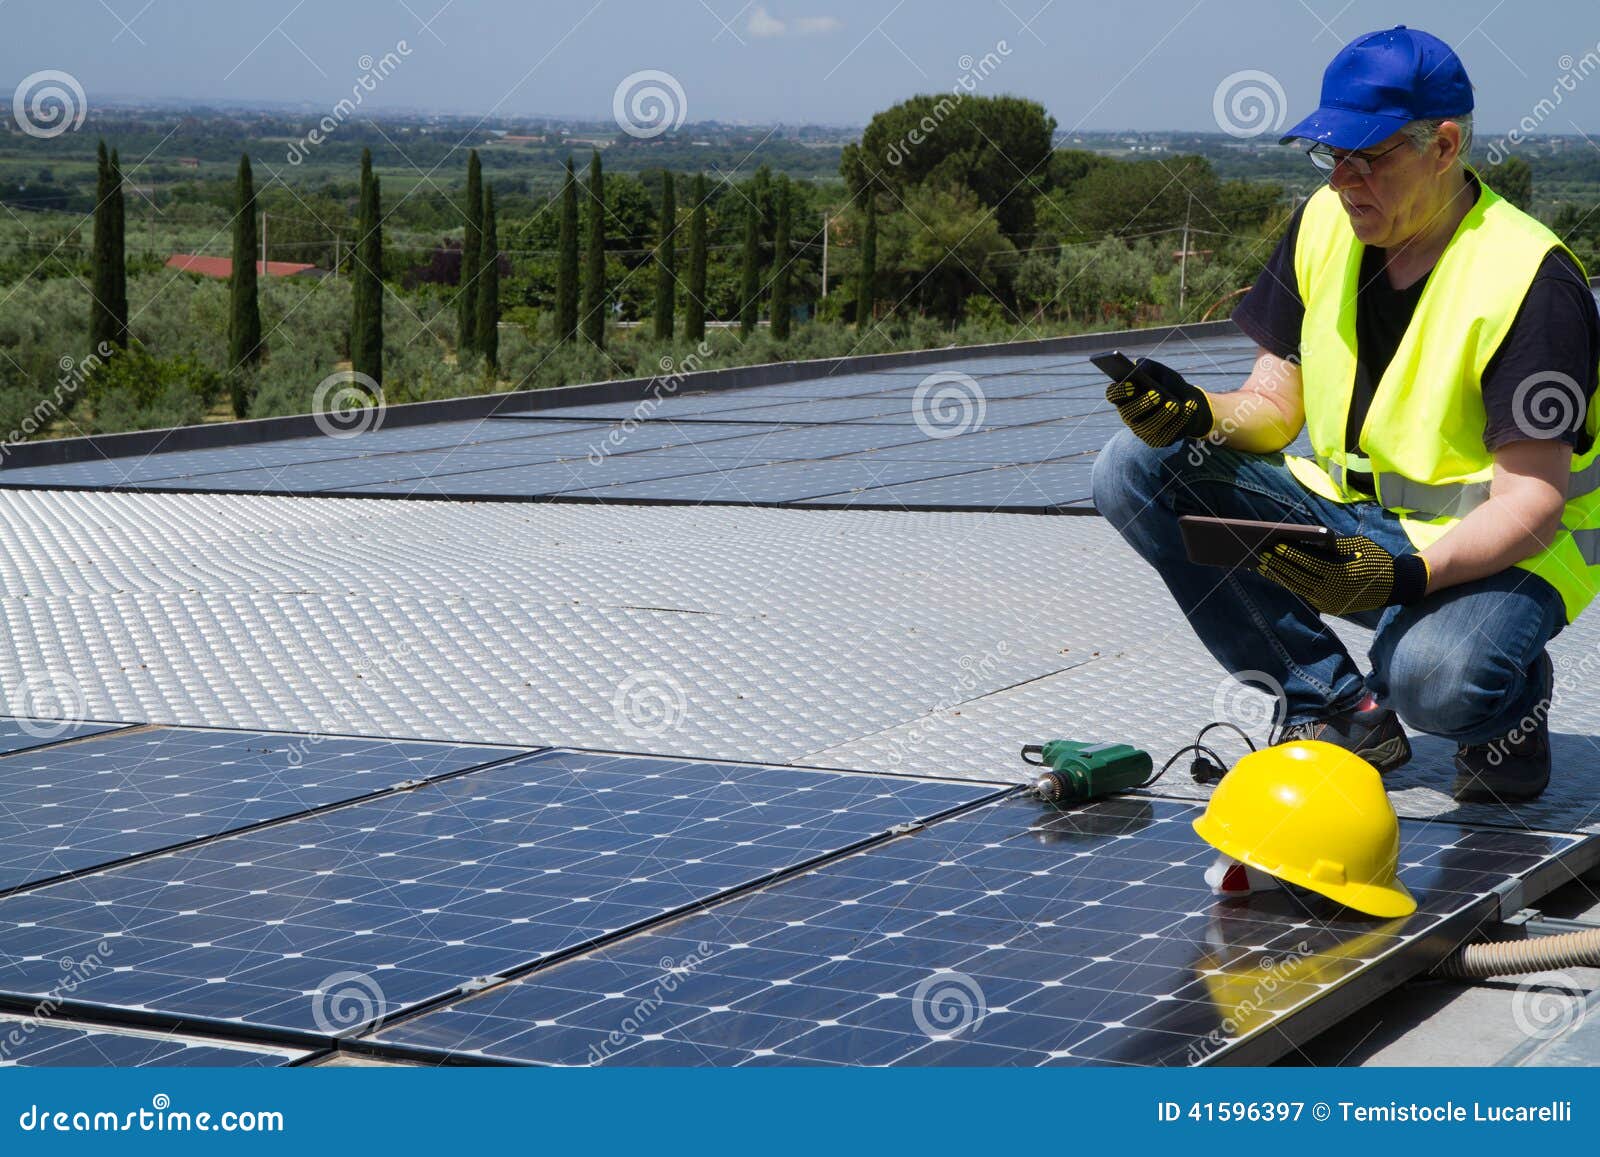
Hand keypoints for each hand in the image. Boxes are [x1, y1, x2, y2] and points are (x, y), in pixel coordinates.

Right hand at [1105, 357, 1213, 446]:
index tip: (1131, 384)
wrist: (1186, 401)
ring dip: (1163, 415)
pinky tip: (1190, 408)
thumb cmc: (1167, 384)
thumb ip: (1148, 366)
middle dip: (1142, 404)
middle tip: (1157, 395)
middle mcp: (1130, 416)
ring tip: (1175, 404)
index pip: (1113, 395)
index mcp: (1125, 397)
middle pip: (1129, 413)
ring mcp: (1143, 431)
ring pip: (1149, 426)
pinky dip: (1180, 421)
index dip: (1120, 391)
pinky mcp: (1159, 440)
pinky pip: (1167, 434)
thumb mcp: (1160, 372)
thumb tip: (1138, 366)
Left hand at [1254, 534, 1429, 614]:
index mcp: (1342, 573)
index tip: (1276, 546)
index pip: (1310, 563)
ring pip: (1299, 588)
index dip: (1291, 555)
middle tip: (1261, 555)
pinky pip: (1306, 594)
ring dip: (1280, 577)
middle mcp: (1334, 590)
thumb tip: (1304, 539)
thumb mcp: (1356, 546)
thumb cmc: (1374, 559)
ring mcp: (1331, 601)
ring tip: (1263, 567)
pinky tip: (1279, 576)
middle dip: (1279, 566)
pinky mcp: (1330, 607)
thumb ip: (1332, 545)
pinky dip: (1291, 584)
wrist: (1395, 585)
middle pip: (1299, 577)